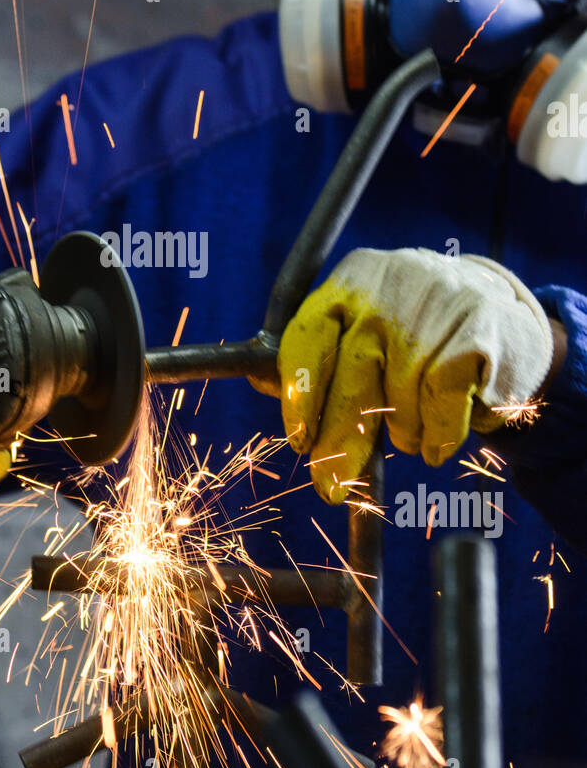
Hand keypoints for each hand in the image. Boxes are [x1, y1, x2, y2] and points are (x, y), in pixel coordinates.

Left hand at [278, 248, 553, 503]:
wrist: (503, 314)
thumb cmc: (415, 332)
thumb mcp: (365, 328)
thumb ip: (321, 355)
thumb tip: (265, 386)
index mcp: (350, 281)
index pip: (309, 336)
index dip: (300, 392)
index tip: (300, 438)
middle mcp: (388, 287)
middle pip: (352, 376)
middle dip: (339, 440)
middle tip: (330, 486)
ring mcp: (435, 306)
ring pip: (401, 401)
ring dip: (405, 435)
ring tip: (414, 432)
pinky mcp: (476, 335)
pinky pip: (443, 410)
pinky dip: (440, 437)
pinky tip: (440, 441)